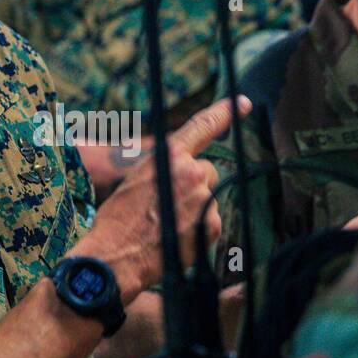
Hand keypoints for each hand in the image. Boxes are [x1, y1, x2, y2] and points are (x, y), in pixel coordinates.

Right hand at [72, 96, 249, 301]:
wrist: (114, 254)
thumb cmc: (118, 219)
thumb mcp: (136, 180)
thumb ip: (165, 172)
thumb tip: (182, 178)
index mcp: (169, 155)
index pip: (202, 126)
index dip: (225, 112)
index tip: (242, 103)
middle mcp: (191, 171)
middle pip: (207, 173)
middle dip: (194, 188)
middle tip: (168, 208)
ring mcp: (203, 197)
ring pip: (208, 200)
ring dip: (194, 212)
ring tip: (166, 227)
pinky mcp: (211, 223)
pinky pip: (210, 223)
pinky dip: (197, 232)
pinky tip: (176, 239)